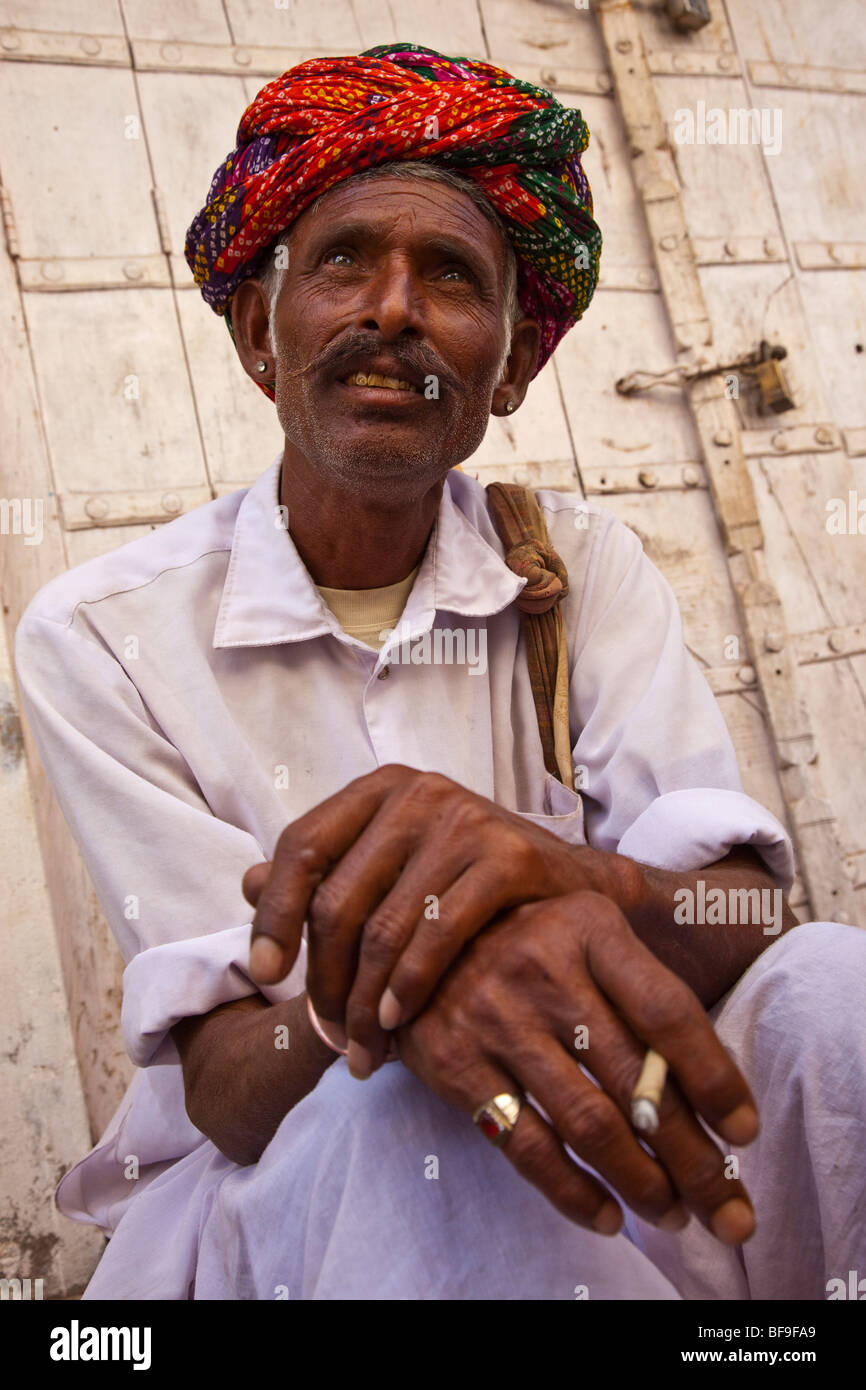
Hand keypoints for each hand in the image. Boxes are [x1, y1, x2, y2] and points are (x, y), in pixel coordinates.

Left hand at [241, 765, 635, 1074]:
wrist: (576, 891)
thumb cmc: (469, 885)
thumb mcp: (393, 868)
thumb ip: (326, 875)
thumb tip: (245, 883)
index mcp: (379, 789)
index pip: (301, 847)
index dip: (273, 914)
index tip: (263, 975)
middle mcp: (418, 793)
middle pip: (338, 899)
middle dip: (323, 980)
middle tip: (326, 1034)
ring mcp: (466, 819)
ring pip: (384, 928)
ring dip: (365, 1001)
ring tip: (361, 1047)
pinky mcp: (509, 855)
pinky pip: (438, 934)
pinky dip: (410, 986)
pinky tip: (399, 1021)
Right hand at [395, 890, 759, 1244]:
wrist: (408, 933)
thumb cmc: (523, 937)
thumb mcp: (580, 926)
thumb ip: (641, 979)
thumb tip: (714, 1080)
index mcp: (587, 926)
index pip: (668, 1011)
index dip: (714, 1079)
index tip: (745, 1132)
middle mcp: (542, 965)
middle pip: (637, 1081)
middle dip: (694, 1157)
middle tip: (729, 1208)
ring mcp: (493, 1014)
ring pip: (588, 1122)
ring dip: (641, 1183)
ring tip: (673, 1213)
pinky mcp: (453, 1061)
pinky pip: (526, 1144)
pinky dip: (573, 1191)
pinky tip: (607, 1215)